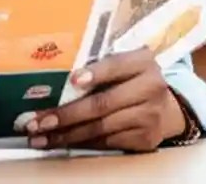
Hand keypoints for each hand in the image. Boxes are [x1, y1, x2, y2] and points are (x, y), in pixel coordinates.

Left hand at [26, 48, 186, 151]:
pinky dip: (80, 142)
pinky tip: (60, 141)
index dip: (95, 73)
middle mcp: (150, 88)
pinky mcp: (146, 139)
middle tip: (38, 121)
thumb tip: (53, 77)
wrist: (166, 108)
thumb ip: (97, 65)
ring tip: (39, 136)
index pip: (116, 66)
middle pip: (102, 103)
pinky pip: (106, 142)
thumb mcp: (122, 65)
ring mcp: (149, 116)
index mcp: (141, 62)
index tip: (72, 81)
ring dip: (66, 134)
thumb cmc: (130, 80)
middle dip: (66, 114)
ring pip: (101, 127)